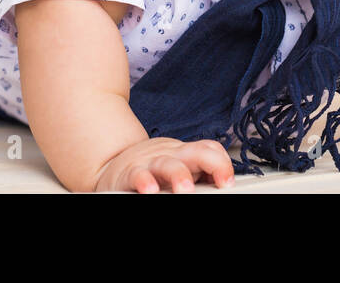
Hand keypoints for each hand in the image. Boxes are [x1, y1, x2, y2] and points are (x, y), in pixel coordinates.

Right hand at [92, 137, 235, 192]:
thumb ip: (197, 172)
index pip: (210, 149)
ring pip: (168, 164)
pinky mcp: (130, 173)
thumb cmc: (150, 169)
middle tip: (221, 184)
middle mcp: (170, 155)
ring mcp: (150, 163)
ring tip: (186, 189)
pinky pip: (138, 176)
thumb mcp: (176, 165)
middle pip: (197, 151)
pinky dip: (144, 182)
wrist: (111, 164)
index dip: (223, 163)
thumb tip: (222, 184)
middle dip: (213, 164)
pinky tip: (150, 191)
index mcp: (184, 154)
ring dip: (179, 175)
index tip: (228, 182)